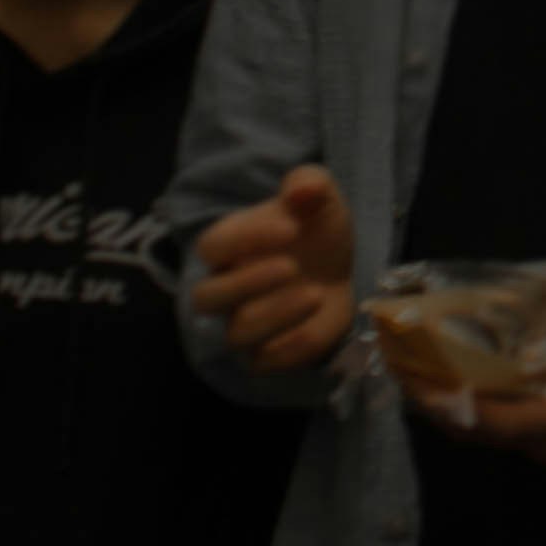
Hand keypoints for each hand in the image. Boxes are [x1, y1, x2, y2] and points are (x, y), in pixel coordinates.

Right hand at [194, 166, 357, 375]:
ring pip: (236, 334)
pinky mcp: (267, 353)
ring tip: (315, 293)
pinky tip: (318, 321)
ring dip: (276, 315)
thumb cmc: (314, 229)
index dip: (245, 238)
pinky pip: (263, 362)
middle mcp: (226, 290)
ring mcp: (242, 324)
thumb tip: (301, 189)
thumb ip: (309, 183)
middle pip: (206, 298)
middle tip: (292, 266)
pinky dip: (291, 348)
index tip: (291, 227)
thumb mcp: (319, 195)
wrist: (338, 268)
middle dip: (247, 284)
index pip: (212, 246)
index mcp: (228, 247)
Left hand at [399, 272, 545, 492]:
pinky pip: (510, 420)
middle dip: (431, 393)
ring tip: (430, 357)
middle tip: (400, 356)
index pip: (484, 417)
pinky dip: (485, 398)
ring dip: (455, 396)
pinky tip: (485, 368)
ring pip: (490, 425)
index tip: (405, 370)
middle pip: (473, 425)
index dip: (440, 397)